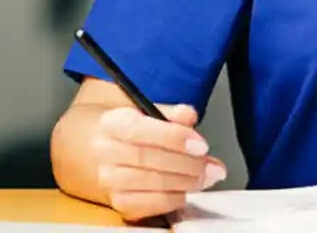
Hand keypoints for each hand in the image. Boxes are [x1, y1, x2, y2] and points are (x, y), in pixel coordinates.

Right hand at [92, 103, 226, 220]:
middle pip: (146, 159)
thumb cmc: (135, 131)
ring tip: (206, 178)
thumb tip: (188, 115)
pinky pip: (147, 205)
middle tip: (212, 166)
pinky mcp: (118, 202)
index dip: (173, 138)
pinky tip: (187, 191)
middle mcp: (105, 151)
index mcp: (112, 123)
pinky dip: (172, 199)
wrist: (107, 151)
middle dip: (186, 164)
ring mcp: (108, 179)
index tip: (201, 145)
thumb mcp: (151, 112)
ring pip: (148, 183)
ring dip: (184, 182)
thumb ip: (172, 114)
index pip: (138, 129)